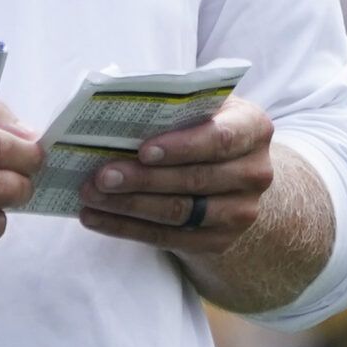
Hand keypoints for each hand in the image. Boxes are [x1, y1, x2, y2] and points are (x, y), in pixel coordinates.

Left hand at [78, 97, 273, 256]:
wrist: (231, 174)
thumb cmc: (202, 127)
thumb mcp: (199, 107)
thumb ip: (171, 105)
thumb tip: (114, 105)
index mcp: (253, 128)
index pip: (220, 138)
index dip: (182, 146)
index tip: (143, 150)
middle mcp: (255, 172)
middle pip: (194, 179)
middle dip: (142, 179)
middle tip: (101, 176)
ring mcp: (241, 212)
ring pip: (179, 212)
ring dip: (128, 206)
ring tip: (90, 196)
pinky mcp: (219, 241)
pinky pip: (168, 238)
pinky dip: (127, 229)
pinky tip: (96, 218)